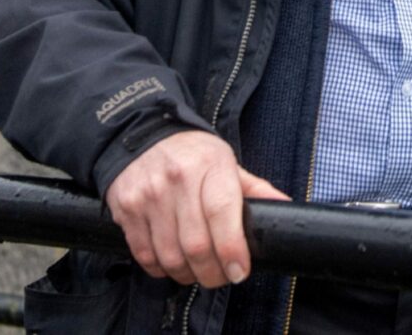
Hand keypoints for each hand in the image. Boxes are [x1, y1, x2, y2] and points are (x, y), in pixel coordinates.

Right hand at [104, 130, 288, 286]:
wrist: (141, 133)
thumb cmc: (192, 153)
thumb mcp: (226, 161)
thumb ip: (254, 188)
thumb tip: (286, 206)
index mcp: (210, 165)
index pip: (222, 213)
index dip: (232, 249)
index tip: (240, 271)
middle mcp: (177, 179)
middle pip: (196, 243)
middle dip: (212, 272)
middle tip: (221, 277)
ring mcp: (147, 195)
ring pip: (169, 255)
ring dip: (187, 274)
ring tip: (197, 272)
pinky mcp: (125, 210)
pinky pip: (143, 254)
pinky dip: (160, 269)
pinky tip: (171, 263)